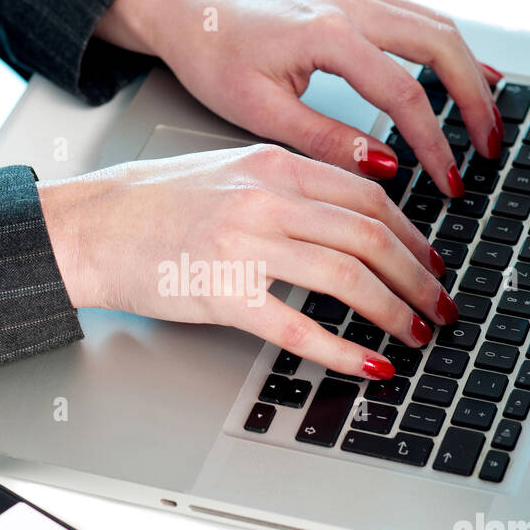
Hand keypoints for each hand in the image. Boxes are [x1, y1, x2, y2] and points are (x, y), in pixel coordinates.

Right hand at [38, 145, 456, 378]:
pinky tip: (368, 364)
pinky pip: (300, 326)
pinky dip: (344, 350)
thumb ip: (289, 187)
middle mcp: (267, 198)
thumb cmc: (149, 203)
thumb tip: (347, 218)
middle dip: (419, 278)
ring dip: (395, 311)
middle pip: (371, 237)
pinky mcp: (224, 293)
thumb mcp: (229, 171)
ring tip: (416, 336)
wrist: (89, 226)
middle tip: (441, 308)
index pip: (368, 198)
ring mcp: (246, 245)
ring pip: (349, 277)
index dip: (414, 236)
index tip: (431, 263)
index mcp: (274, 165)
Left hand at [94, 0, 502, 198]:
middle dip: (474, 102)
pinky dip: (449, 48)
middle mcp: (349, 1)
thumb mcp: (258, 112)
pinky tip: (470, 74)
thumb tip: (386, 168)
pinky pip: (419, 15)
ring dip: (471, 72)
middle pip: (441, 46)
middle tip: (491, 150)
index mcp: (325, 32)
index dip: (434, 145)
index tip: (449, 183)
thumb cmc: (211, 56)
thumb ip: (326, 141)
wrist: (187, 8)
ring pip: (438, 24)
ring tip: (488, 122)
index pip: (403, 94)